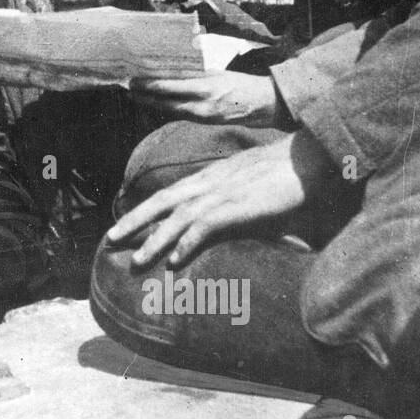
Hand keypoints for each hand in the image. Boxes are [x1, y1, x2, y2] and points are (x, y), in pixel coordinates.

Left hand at [102, 130, 333, 268]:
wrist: (310, 157)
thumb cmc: (284, 174)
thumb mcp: (249, 187)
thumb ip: (235, 206)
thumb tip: (227, 226)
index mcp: (209, 177)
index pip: (168, 193)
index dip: (143, 209)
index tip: (123, 224)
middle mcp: (209, 182)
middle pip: (161, 201)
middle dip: (133, 221)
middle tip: (109, 239)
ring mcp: (222, 192)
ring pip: (177, 217)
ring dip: (154, 240)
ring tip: (136, 260)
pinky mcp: (238, 204)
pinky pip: (205, 225)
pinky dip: (187, 243)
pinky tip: (175, 261)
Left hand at [128, 71, 281, 126]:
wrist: (264, 105)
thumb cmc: (241, 83)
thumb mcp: (218, 73)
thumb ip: (195, 73)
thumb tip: (170, 68)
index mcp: (206, 88)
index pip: (170, 87)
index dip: (150, 85)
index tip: (135, 79)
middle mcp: (202, 105)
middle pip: (165, 102)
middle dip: (145, 96)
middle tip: (128, 88)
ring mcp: (203, 117)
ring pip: (170, 110)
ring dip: (152, 104)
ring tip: (136, 96)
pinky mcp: (205, 123)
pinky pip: (181, 116)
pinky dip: (167, 109)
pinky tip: (155, 104)